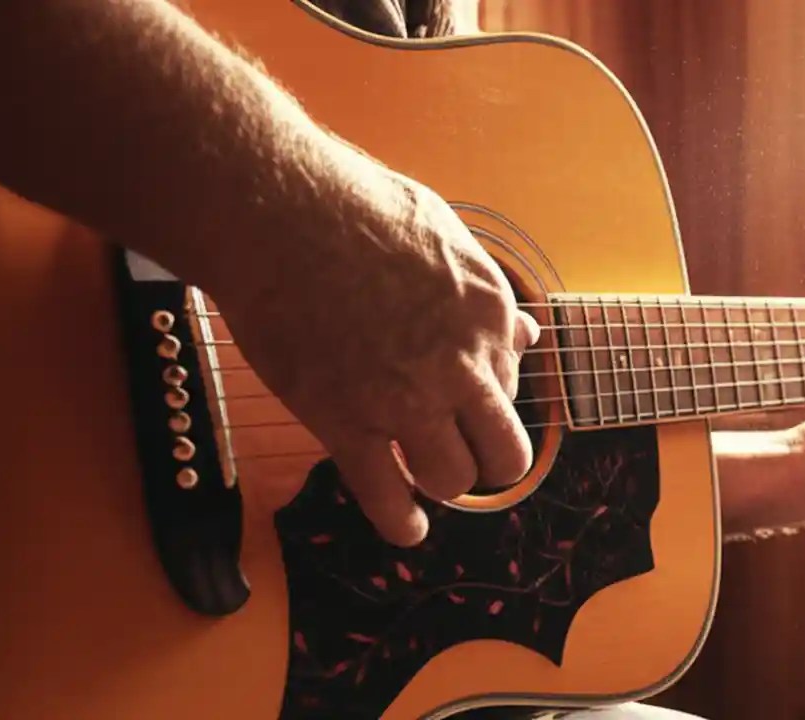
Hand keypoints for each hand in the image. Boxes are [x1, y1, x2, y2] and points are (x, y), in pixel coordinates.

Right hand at [217, 159, 538, 547]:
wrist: (276, 211)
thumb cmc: (356, 208)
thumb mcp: (446, 236)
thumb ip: (486, 296)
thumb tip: (528, 333)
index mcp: (488, 315)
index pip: (511, 382)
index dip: (483, 390)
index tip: (455, 389)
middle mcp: (460, 366)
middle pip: (506, 453)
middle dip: (490, 462)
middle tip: (464, 454)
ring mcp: (404, 400)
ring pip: (453, 482)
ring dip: (441, 483)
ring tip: (423, 474)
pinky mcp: (345, 422)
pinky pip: (386, 497)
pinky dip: (400, 522)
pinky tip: (405, 528)